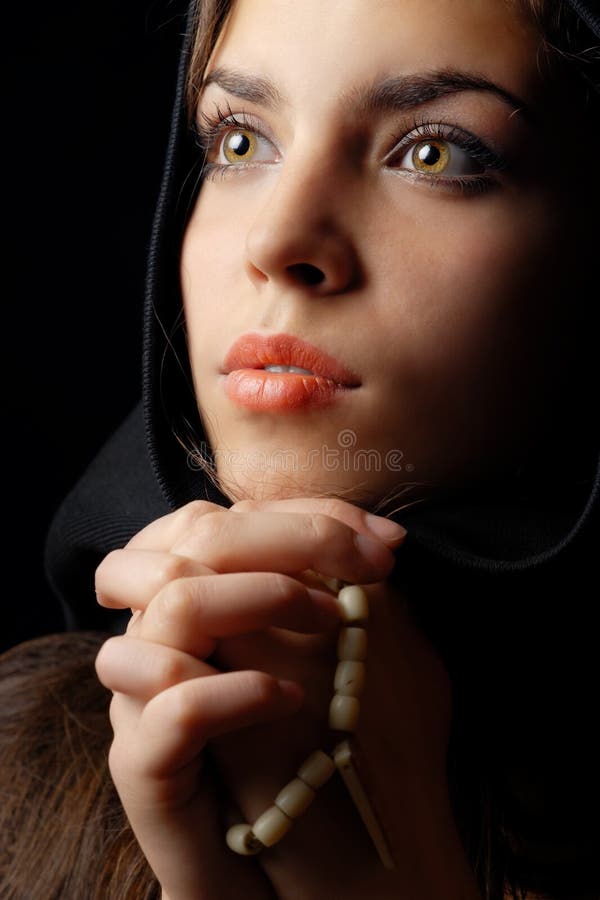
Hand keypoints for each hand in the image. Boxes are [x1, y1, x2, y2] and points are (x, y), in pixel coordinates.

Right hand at [94, 498, 404, 899]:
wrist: (284, 870)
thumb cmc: (316, 754)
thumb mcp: (336, 662)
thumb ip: (337, 596)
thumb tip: (386, 538)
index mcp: (203, 601)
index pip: (233, 517)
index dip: (310, 514)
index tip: (386, 540)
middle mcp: (164, 634)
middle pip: (197, 538)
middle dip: (296, 538)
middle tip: (372, 567)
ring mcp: (145, 695)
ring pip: (175, 604)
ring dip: (266, 593)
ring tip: (332, 620)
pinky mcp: (147, 765)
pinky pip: (174, 706)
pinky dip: (238, 690)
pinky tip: (290, 696)